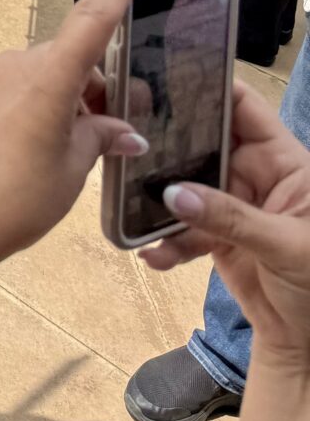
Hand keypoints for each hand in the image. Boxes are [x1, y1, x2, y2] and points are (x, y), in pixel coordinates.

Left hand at [0, 0, 153, 271]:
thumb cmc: (11, 199)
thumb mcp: (70, 172)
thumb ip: (100, 139)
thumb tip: (125, 130)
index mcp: (50, 75)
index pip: (95, 16)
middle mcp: (20, 62)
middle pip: (79, 57)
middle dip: (107, 85)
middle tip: (130, 127)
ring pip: (54, 75)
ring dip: (78, 101)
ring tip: (92, 151)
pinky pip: (27, 89)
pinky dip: (51, 108)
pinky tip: (55, 150)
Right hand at [142, 83, 309, 361]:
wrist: (305, 342)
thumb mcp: (287, 246)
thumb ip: (231, 218)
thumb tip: (174, 194)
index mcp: (283, 162)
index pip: (245, 108)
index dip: (210, 87)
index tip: (165, 77)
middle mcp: (254, 175)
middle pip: (206, 143)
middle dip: (171, 142)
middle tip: (129, 135)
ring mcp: (232, 204)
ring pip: (187, 186)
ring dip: (162, 197)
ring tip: (130, 202)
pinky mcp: (215, 235)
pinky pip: (183, 228)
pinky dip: (166, 241)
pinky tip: (153, 254)